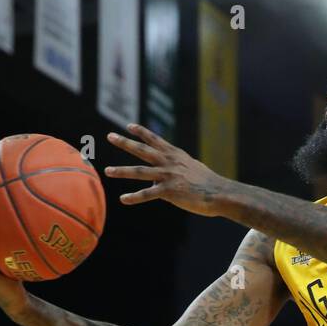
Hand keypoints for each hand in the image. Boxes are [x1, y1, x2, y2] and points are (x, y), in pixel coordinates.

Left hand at [105, 125, 228, 215]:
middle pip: (142, 150)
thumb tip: (164, 178)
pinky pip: (148, 194)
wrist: (219, 193)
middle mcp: (169, 162)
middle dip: (125, 143)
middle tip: (109, 136)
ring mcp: (168, 176)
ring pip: (140, 172)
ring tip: (107, 171)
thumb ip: (175, 170)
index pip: (155, 140)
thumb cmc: (207, 183)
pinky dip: (134, 197)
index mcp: (175, 155)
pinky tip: (123, 199)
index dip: (141, 132)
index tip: (128, 126)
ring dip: (122, 171)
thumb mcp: (190, 169)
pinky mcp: (170, 191)